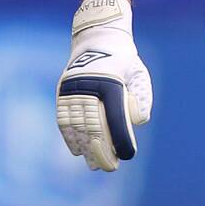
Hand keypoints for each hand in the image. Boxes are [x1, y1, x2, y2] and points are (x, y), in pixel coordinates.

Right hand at [56, 0, 151, 170]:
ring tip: (95, 165)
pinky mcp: (63, 91)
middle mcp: (88, 86)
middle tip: (112, 167)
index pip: (116, 118)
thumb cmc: (124, 60)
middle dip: (103, 151)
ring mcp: (72, 88)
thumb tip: (136, 123)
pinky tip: (78, 151)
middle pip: (94, 126)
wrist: (97, 37)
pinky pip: (64, 119)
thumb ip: (141, 98)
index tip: (128, 155)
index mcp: (110, 81)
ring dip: (86, 148)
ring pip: (77, 126)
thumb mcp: (139, 74)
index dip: (121, 139)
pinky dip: (70, 137)